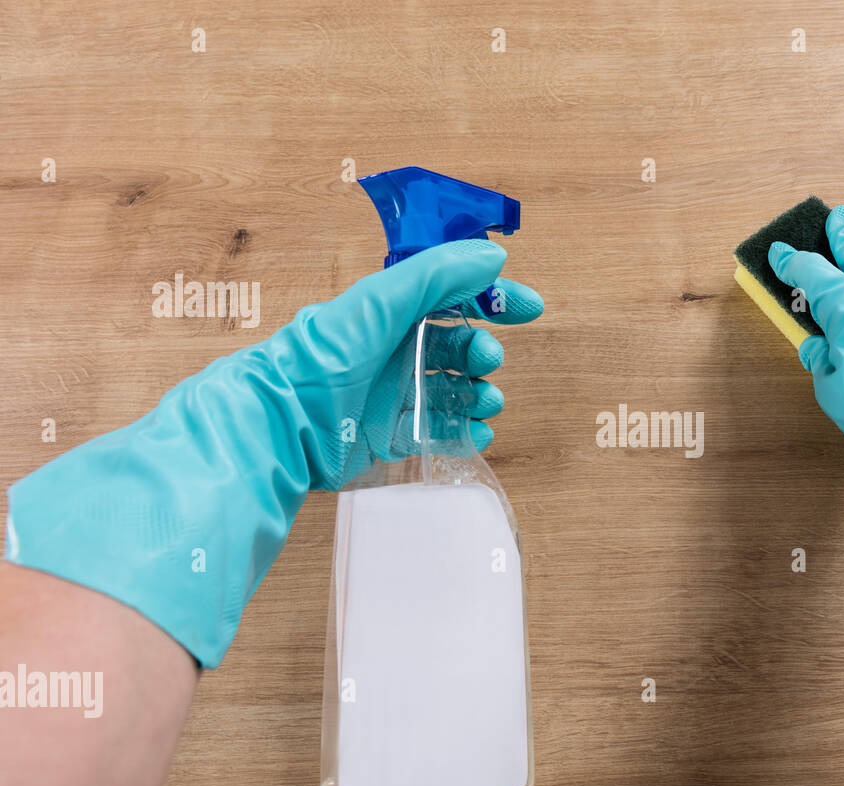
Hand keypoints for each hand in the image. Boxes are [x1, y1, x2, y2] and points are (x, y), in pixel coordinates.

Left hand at [5, 239, 541, 667]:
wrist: (280, 425)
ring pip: (458, 390)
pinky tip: (475, 432)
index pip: (455, 297)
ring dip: (482, 393)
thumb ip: (436, 276)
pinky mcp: (393, 438)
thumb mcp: (379, 302)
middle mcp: (396, 351)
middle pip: (462, 346)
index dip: (494, 299)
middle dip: (485, 351)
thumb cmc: (322, 357)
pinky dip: (466, 432)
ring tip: (485, 401)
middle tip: (487, 361)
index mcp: (392, 313)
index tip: (528, 308)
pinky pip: (443, 432)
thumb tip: (493, 255)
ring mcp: (396, 396)